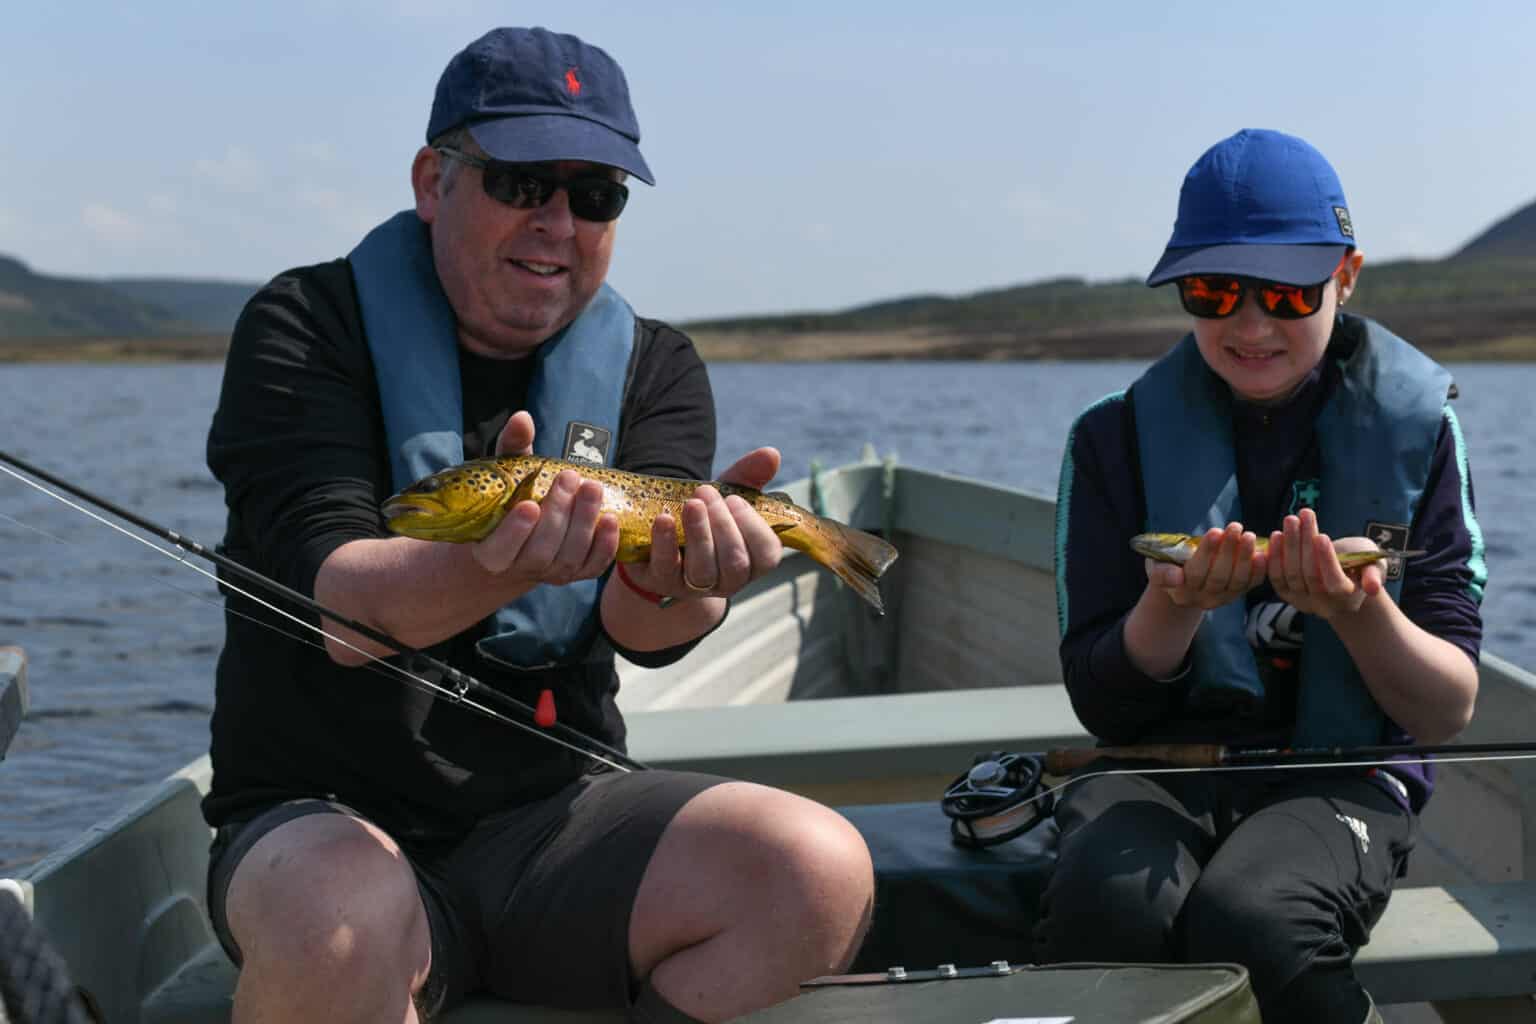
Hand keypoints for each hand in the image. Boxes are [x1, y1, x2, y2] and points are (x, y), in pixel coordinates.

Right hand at [471, 411, 620, 581]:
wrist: (529, 531)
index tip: (530, 505)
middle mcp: (521, 567)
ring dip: (584, 523)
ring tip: (592, 488)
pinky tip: (612, 519)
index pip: (499, 550)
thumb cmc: (513, 495)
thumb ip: (513, 447)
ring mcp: (551, 573)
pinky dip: (605, 546)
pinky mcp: (577, 572)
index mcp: (491, 550)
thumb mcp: (508, 471)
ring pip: (569, 558)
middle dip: (558, 513)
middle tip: (570, 477)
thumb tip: (523, 418)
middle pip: (541, 550)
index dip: (514, 532)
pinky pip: (593, 566)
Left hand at [628, 447, 784, 600]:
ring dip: (699, 533)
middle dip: (723, 525)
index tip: (735, 499)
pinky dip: (666, 543)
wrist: (660, 539)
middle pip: (735, 563)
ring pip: (704, 570)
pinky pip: (667, 569)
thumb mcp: (726, 495)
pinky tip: (664, 519)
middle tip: (706, 492)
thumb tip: (772, 453)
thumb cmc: (706, 518)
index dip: (753, 527)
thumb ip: (749, 476)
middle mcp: (728, 580)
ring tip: (692, 504)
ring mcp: (695, 586)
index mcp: (752, 560)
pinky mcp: (662, 582)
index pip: (767, 554)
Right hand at [1144, 522, 1267, 610]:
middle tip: (1235, 527)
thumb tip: (1176, 577)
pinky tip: (1264, 553)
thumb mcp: (1156, 568)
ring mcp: (1224, 598)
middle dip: (1229, 550)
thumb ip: (1162, 573)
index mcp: (1183, 593)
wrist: (1182, 580)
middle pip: (1220, 577)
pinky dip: (1259, 570)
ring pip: (1238, 581)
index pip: (1196, 573)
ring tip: (1249, 535)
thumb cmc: (1167, 567)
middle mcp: (1205, 599)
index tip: (1215, 531)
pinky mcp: (1239, 593)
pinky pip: (1252, 584)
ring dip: (1246, 557)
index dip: (1207, 552)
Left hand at [1267, 508, 1383, 619]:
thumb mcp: (1375, 566)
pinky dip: (1274, 557)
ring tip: (1291, 520)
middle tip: (1301, 516)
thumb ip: (1374, 574)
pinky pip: (1276, 577)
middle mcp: (1322, 605)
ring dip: (1288, 545)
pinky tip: (1276, 535)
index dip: (1327, 560)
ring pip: (1290, 575)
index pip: (1334, 583)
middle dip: (1303, 544)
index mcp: (1346, 599)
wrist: (1343, 578)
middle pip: (1309, 576)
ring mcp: (1301, 601)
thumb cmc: (1361, 565)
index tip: (1321, 536)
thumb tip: (1373, 587)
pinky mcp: (1286, 594)